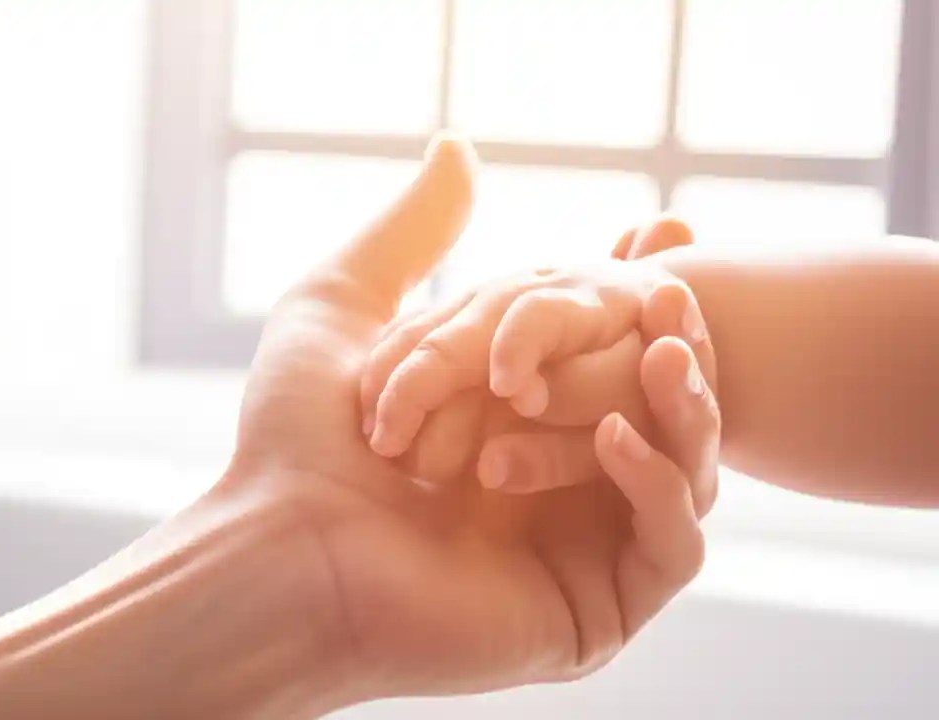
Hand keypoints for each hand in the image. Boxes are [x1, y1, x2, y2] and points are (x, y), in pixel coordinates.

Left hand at [224, 135, 721, 699]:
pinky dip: (659, 484)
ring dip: (689, 408)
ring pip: (686, 474)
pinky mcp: (595, 610)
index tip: (660, 233)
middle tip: (672, 297)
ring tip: (666, 350)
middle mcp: (554, 485)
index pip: (608, 358)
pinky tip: (616, 437)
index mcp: (511, 424)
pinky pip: (671, 547)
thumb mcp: (343, 307)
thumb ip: (411, 232)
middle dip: (685, 350)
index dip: (642, 303)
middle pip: (662, 415)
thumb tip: (458, 147)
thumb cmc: (298, 435)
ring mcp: (580, 549)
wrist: (282, 545)